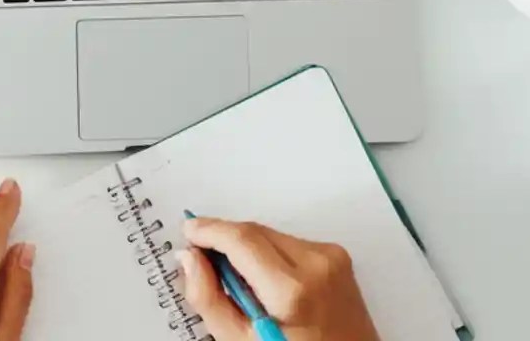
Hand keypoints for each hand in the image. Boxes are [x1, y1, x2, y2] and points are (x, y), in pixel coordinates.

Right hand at [179, 217, 379, 340]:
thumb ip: (209, 299)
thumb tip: (190, 260)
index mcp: (292, 290)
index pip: (240, 239)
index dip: (209, 230)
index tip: (190, 230)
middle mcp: (316, 264)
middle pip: (255, 231)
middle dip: (225, 238)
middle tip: (203, 257)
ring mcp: (332, 257)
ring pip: (272, 234)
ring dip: (249, 248)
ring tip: (243, 284)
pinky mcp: (338, 256)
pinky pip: (292, 242)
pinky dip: (273, 255)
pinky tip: (270, 283)